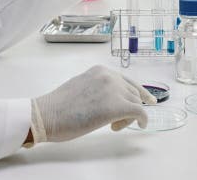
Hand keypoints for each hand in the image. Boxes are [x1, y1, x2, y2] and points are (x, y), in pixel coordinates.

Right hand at [29, 65, 154, 143]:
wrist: (48, 115)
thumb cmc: (59, 107)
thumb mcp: (82, 87)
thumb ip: (99, 89)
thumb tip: (113, 99)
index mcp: (100, 70)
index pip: (126, 80)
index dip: (138, 92)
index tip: (148, 100)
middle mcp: (109, 76)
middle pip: (132, 92)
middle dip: (129, 107)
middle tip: (117, 122)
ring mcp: (114, 89)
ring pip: (136, 103)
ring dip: (129, 116)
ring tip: (113, 125)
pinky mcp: (117, 106)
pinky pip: (139, 112)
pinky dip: (143, 119)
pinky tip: (140, 125)